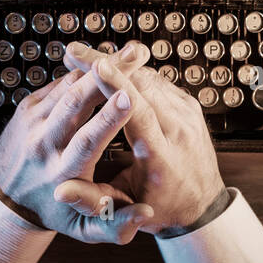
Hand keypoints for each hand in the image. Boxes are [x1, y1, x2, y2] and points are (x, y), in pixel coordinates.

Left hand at [0, 43, 155, 243]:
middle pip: (75, 102)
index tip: (128, 98)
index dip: (108, 118)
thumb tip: (147, 214)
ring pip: (67, 86)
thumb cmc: (55, 211)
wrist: (6, 198)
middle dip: (107, 77)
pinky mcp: (28, 108)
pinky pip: (59, 84)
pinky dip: (83, 71)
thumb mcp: (83, 229)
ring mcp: (33, 123)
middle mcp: (45, 144)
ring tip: (131, 52)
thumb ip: (116, 225)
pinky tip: (107, 60)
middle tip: (136, 56)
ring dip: (99, 66)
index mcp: (62, 173)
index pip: (86, 141)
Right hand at [55, 42, 227, 236]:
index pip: (139, 112)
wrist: (203, 206)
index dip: (116, 87)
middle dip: (107, 65)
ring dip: (117, 65)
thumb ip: (91, 200)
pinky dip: (131, 72)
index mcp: (162, 157)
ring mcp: (187, 115)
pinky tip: (110, 69)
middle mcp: (179, 130)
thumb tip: (59, 192)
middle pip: (142, 85)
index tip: (96, 66)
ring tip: (85, 57)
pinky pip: (157, 81)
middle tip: (74, 53)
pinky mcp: (189, 106)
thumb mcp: (125, 209)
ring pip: (149, 77)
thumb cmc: (161, 209)